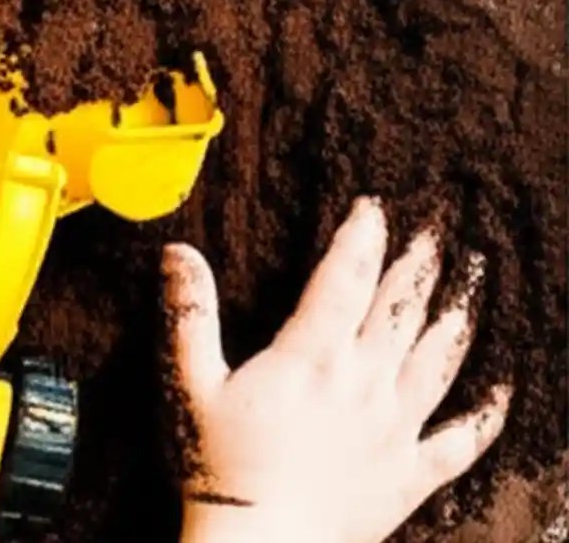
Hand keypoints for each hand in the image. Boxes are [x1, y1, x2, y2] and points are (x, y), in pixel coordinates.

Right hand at [166, 197, 510, 542]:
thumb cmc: (220, 467)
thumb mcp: (191, 383)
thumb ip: (190, 316)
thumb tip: (178, 254)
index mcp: (312, 357)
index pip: (345, 278)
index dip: (361, 237)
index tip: (372, 207)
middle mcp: (363, 383)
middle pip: (401, 308)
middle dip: (419, 264)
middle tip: (435, 230)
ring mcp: (393, 427)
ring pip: (438, 358)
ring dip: (457, 314)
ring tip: (475, 279)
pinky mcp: (408, 472)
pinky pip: (459, 439)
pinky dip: (486, 414)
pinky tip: (503, 390)